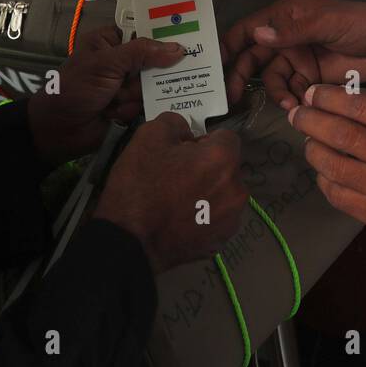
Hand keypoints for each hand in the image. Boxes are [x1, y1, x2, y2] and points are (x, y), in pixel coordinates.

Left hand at [26, 25, 185, 165]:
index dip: (162, 35)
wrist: (59, 130)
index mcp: (110, 41)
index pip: (143, 32)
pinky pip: (148, 103)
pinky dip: (133, 108)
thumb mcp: (107, 63)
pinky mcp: (131, 106)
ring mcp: (126, 84)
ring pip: (152, 84)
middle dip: (149, 72)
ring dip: (134, 94)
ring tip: (113, 99)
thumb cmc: (76, 88)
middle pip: (154, 60)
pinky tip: (116, 111)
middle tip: (149, 74)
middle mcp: (121, 61)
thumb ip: (142, 53)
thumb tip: (178, 49)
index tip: (187, 36)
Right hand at [94, 112, 247, 272]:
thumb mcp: (148, 137)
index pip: (226, 137)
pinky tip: (179, 220)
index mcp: (223, 159)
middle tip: (175, 176)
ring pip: (223, 193)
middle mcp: (236, 189)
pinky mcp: (221, 241)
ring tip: (176, 201)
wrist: (129, 243)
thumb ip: (175, 123)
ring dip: (208, 191)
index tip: (181, 152)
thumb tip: (187, 132)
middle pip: (226, 167)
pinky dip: (204, 215)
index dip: (203, 140)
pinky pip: (216, 217)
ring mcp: (231, 219)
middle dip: (207, 166)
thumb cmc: (139, 186)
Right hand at [222, 0, 365, 108]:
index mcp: (285, 17)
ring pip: (270, 79)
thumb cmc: (363, 24)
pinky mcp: (310, 79)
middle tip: (231, 97)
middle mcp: (285, 37)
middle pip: (251, 58)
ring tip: (286, 104)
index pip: (246, 29)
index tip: (212, 64)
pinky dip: (290, 100)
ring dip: (272, 92)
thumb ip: (294, 29)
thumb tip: (258, 34)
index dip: (227, 44)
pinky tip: (298, 107)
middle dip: (239, 76)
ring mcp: (297, 59)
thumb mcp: (329, 21)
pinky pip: (290, 91)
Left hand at [289, 84, 365, 246]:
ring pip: (334, 167)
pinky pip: (338, 196)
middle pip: (342, 136)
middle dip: (311, 120)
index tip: (313, 93)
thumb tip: (344, 94)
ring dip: (313, 149)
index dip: (329, 98)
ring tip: (309, 139)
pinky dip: (324, 178)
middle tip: (297, 113)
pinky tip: (325, 167)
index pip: (362, 108)